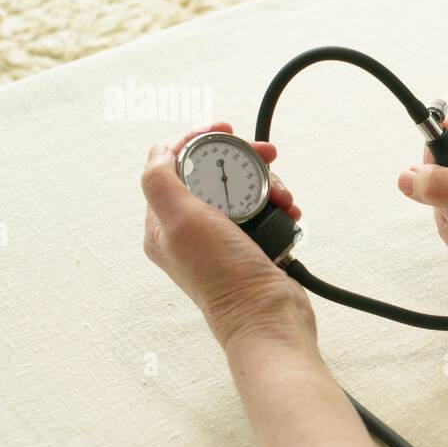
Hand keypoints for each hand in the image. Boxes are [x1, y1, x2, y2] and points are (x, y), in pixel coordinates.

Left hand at [141, 122, 315, 351]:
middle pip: (214, 173)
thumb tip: (157, 151)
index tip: (227, 129)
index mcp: (162, 223)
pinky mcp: (251, 247)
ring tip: (284, 197)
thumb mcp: (181, 219)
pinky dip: (279, 205)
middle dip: (244, 161)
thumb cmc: (225, 275)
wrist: (267, 317)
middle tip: (269, 156)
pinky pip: (265, 211)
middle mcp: (190, 230)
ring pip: (244, 190)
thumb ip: (159, 180)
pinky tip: (290, 211)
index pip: (174, 164)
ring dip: (268, 185)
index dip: (199, 140)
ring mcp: (222, 239)